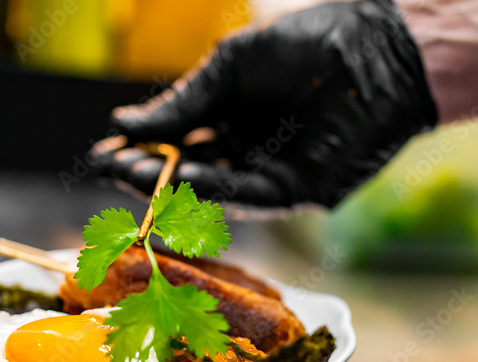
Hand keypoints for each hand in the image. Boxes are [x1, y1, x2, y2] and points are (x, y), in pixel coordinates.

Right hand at [91, 0, 437, 212]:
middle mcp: (244, 151)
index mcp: (229, 119)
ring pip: (212, 192)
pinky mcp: (296, 193)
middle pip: (186, 173)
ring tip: (134, 175)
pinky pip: (249, 197)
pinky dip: (216, 192)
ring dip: (173, 187)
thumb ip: (183, 101)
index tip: (105, 150)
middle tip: (112, 167)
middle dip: (147, 172)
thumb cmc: (305, 47)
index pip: (175, 142)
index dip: (140, 148)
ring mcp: (269, 175)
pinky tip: (186, 179)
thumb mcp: (230, 67)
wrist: (372, 53)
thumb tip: (124, 122)